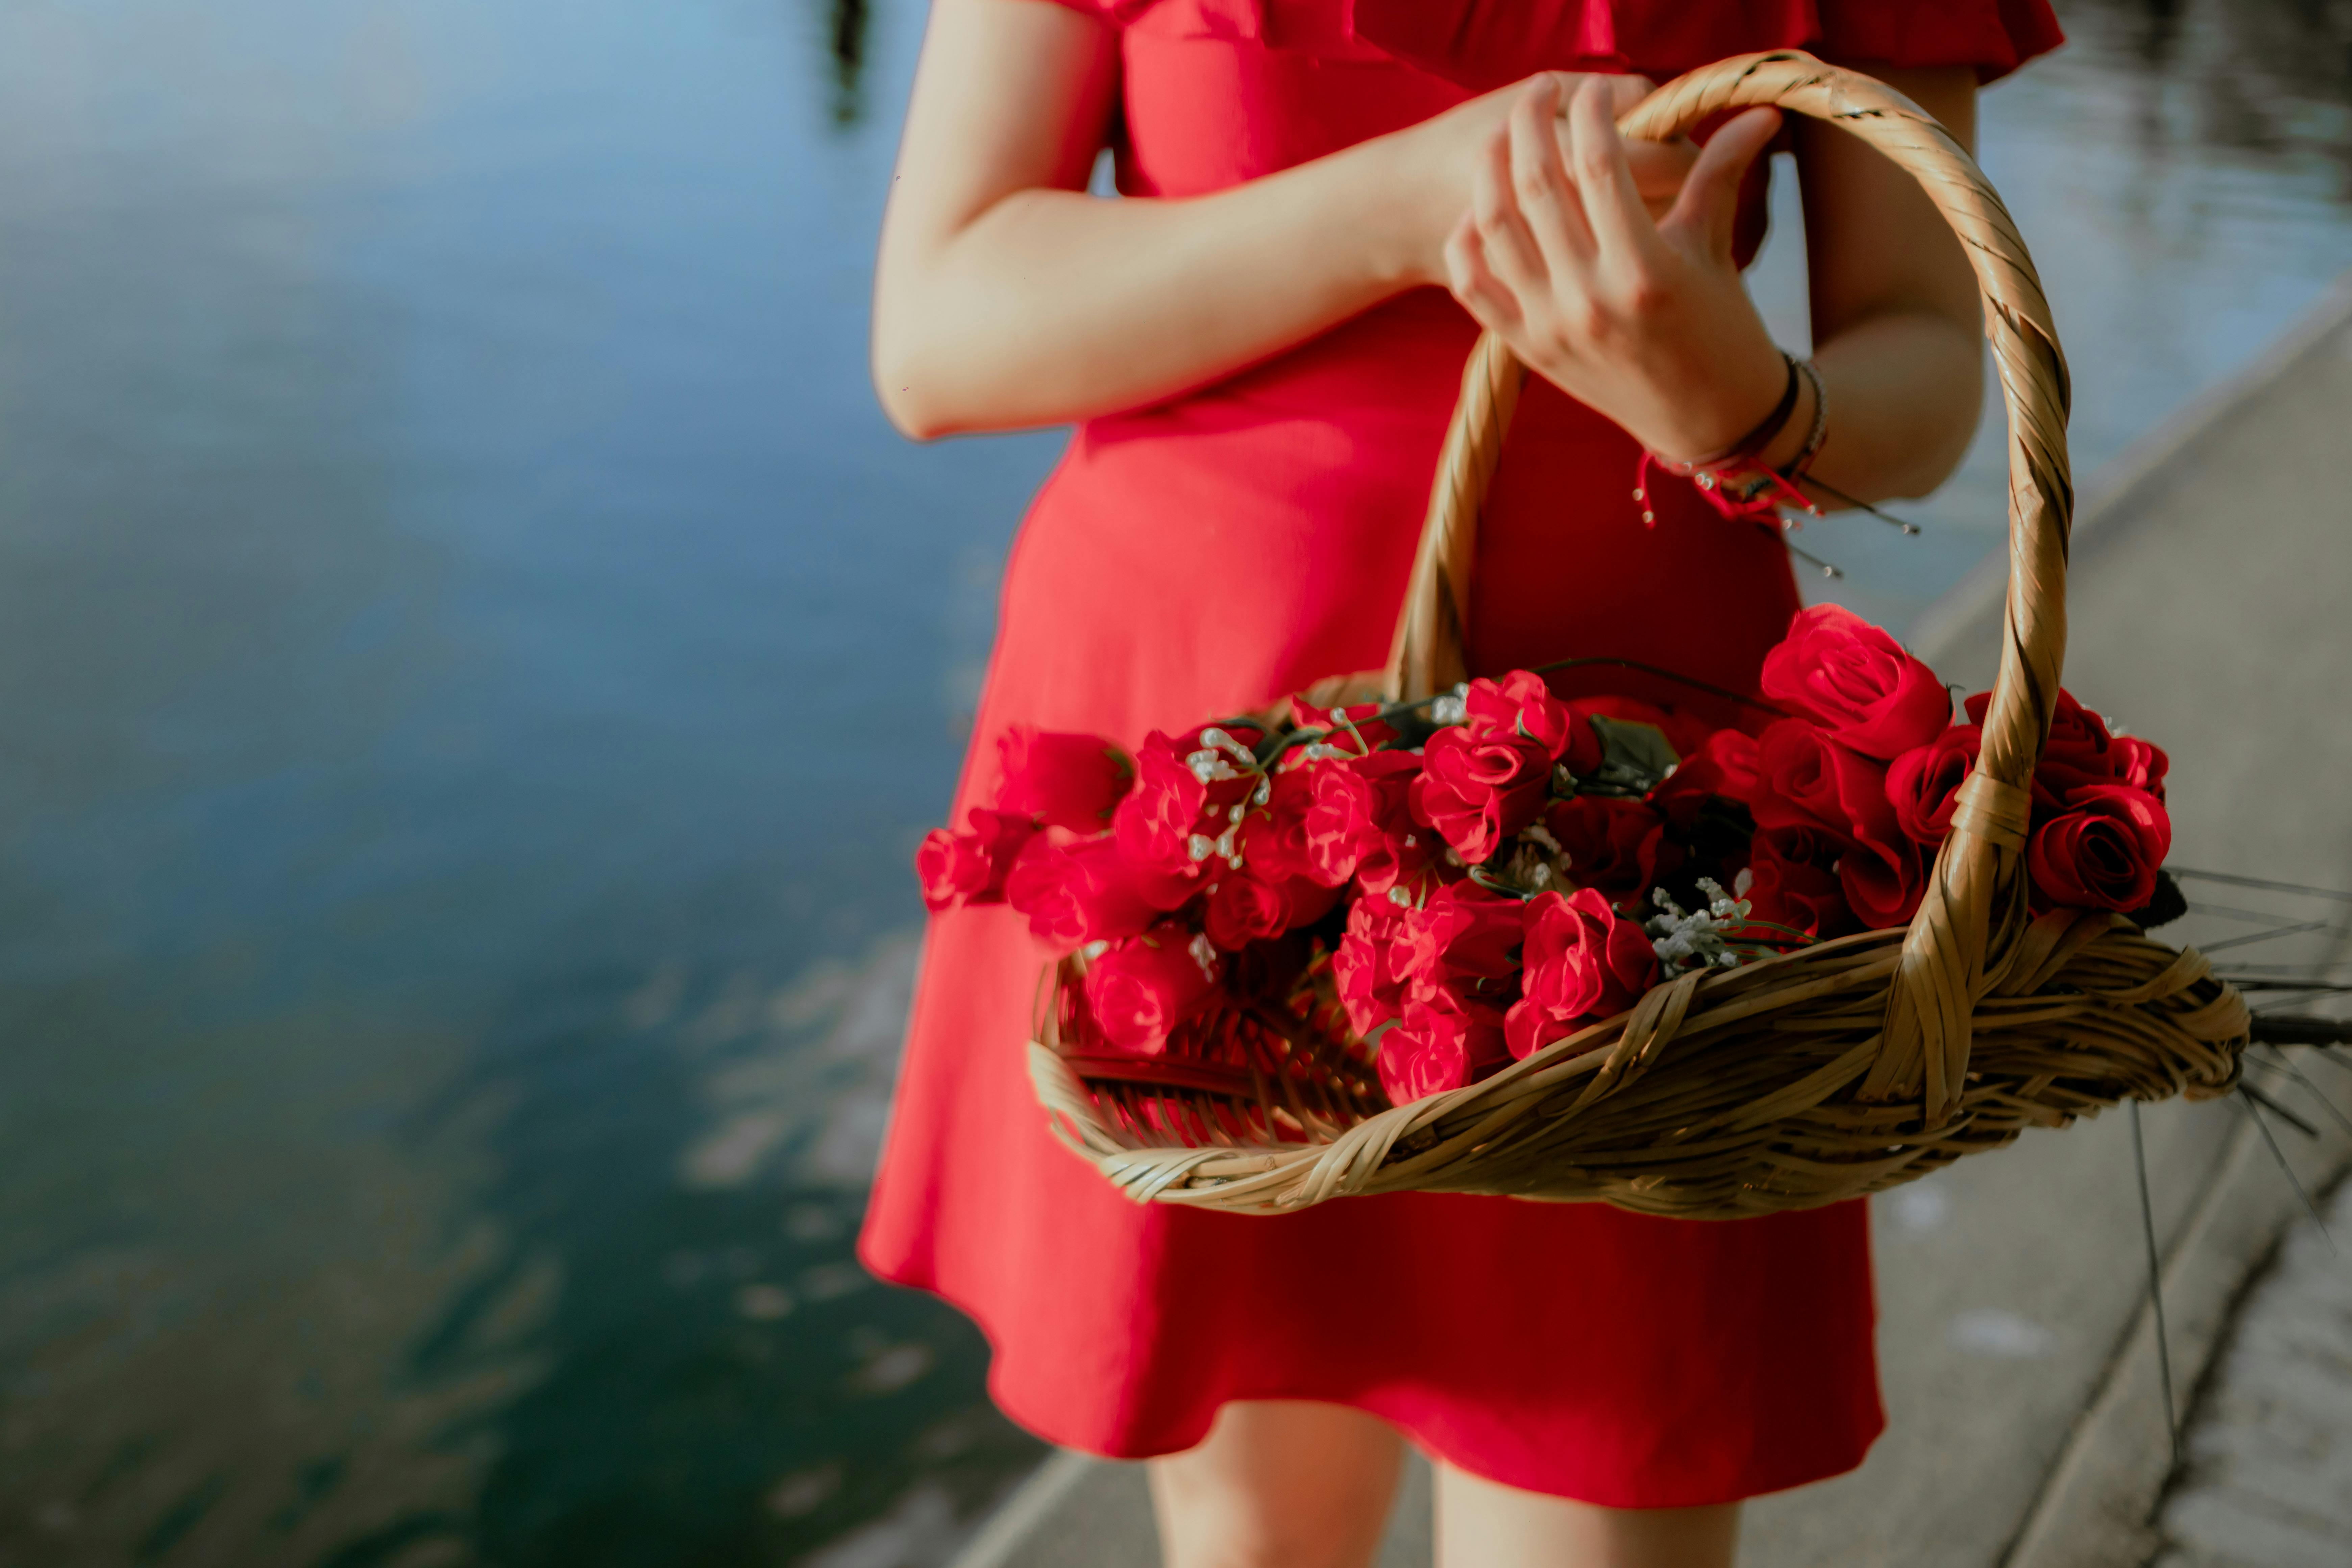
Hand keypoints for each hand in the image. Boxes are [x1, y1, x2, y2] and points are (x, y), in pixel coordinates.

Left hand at [1443, 75, 1786, 462]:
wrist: (1708, 419)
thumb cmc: (1721, 330)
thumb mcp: (1717, 251)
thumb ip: (1721, 175)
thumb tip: (1756, 112)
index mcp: (1645, 272)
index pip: (1600, 166)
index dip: (1591, 112)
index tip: (1592, 88)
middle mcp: (1590, 301)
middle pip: (1536, 185)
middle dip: (1531, 122)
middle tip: (1539, 92)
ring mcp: (1550, 327)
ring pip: (1494, 227)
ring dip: (1490, 169)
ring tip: (1503, 135)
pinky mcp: (1527, 349)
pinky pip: (1473, 285)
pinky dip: (1467, 240)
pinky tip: (1479, 208)